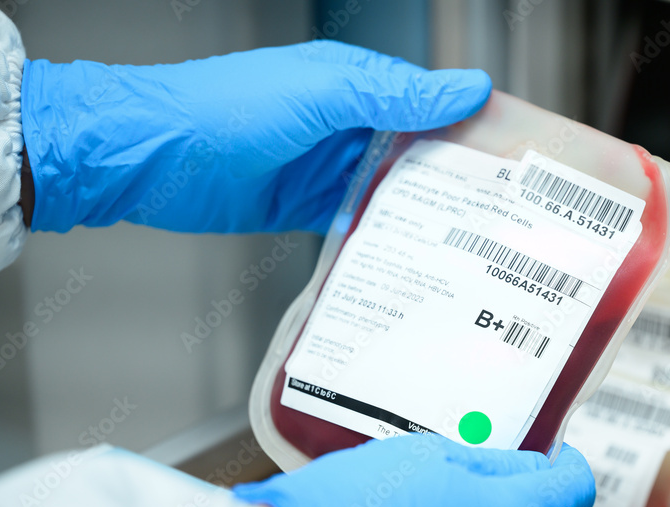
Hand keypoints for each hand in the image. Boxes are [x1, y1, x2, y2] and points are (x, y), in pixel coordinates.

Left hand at [20, 42, 490, 233]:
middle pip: (419, 152)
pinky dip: (384, 236)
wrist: (152, 159)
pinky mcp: (309, 207)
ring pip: (393, 191)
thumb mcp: (321, 93)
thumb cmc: (228, 109)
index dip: (474, 127)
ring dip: (425, 214)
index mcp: (358, 85)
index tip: (517, 156)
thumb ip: (394, 95)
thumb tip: (467, 88)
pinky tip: (414, 257)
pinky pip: (360, 222)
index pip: (433, 103)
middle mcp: (348, 125)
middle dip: (459, 178)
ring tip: (472, 243)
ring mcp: (328, 169)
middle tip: (506, 212)